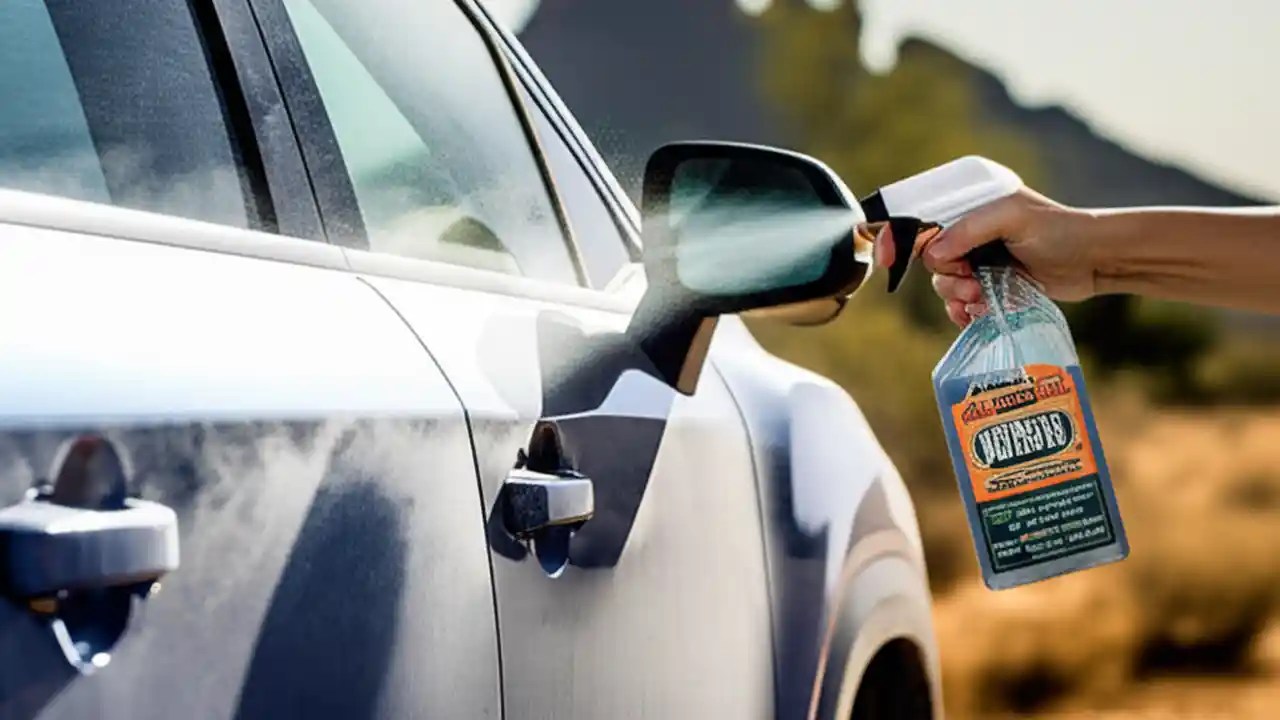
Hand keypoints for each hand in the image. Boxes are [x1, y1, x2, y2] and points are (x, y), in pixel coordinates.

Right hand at [870, 187, 1099, 326]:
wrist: (1094, 260)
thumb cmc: (1060, 230)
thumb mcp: (1012, 217)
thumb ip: (969, 229)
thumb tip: (932, 254)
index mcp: (968, 205)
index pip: (919, 218)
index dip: (897, 237)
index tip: (886, 260)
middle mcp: (968, 231)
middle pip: (927, 257)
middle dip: (945, 274)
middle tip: (970, 282)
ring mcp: (977, 259)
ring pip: (942, 283)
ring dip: (956, 295)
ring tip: (982, 298)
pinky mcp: (988, 285)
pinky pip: (958, 303)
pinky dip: (962, 311)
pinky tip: (978, 314)